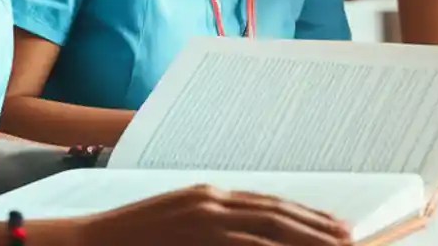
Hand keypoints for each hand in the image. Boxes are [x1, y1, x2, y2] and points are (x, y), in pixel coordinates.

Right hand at [77, 184, 353, 245]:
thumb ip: (214, 230)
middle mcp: (212, 200)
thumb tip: (251, 239)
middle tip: (350, 239)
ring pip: (270, 227)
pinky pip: (244, 244)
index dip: (306, 215)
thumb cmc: (132, 241)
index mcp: (210, 196)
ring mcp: (203, 216)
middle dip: (317, 226)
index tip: (335, 227)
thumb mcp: (179, 225)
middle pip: (278, 212)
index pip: (270, 204)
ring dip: (306, 238)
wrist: (86, 242)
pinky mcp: (194, 232)